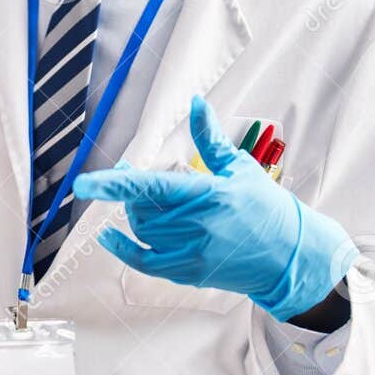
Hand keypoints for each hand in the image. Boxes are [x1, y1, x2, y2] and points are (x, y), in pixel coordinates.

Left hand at [73, 95, 358, 321]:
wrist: (290, 256)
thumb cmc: (267, 206)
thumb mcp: (240, 168)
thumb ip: (209, 138)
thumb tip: (195, 102)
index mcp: (209, 194)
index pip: (151, 187)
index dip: (115, 185)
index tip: (84, 183)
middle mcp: (198, 226)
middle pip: (142, 208)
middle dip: (132, 192)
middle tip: (135, 179)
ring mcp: (193, 252)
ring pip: (142, 231)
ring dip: (136, 215)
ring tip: (150, 204)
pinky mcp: (189, 272)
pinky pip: (144, 262)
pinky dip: (122, 249)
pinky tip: (108, 235)